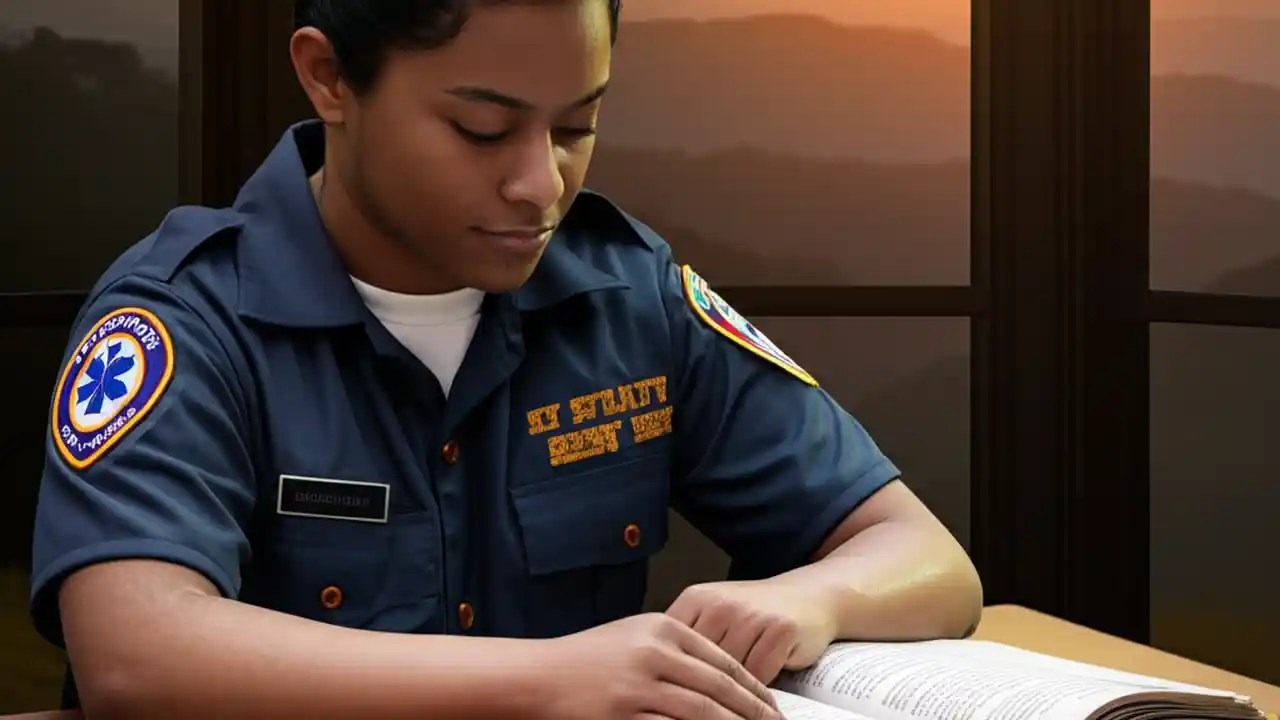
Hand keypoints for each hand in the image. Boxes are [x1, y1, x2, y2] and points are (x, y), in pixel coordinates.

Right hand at [539, 612, 782, 719]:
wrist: (537, 675)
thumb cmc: (583, 660)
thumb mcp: (633, 638)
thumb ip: (673, 650)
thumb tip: (715, 677)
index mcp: (663, 628)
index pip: (724, 660)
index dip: (754, 688)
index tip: (773, 707)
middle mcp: (656, 651)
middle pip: (721, 687)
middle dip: (755, 712)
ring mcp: (641, 683)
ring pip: (704, 710)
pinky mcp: (625, 712)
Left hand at [666, 579, 838, 684]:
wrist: (808, 596)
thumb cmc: (755, 613)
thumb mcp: (712, 615)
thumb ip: (686, 639)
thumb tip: (653, 677)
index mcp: (695, 598)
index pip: (669, 647)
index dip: (670, 673)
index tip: (668, 692)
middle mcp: (721, 604)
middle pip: (698, 663)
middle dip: (700, 685)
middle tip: (702, 696)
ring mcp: (751, 616)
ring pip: (728, 674)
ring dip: (731, 690)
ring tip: (732, 696)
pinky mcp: (781, 630)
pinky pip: (760, 675)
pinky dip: (758, 687)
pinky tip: (758, 690)